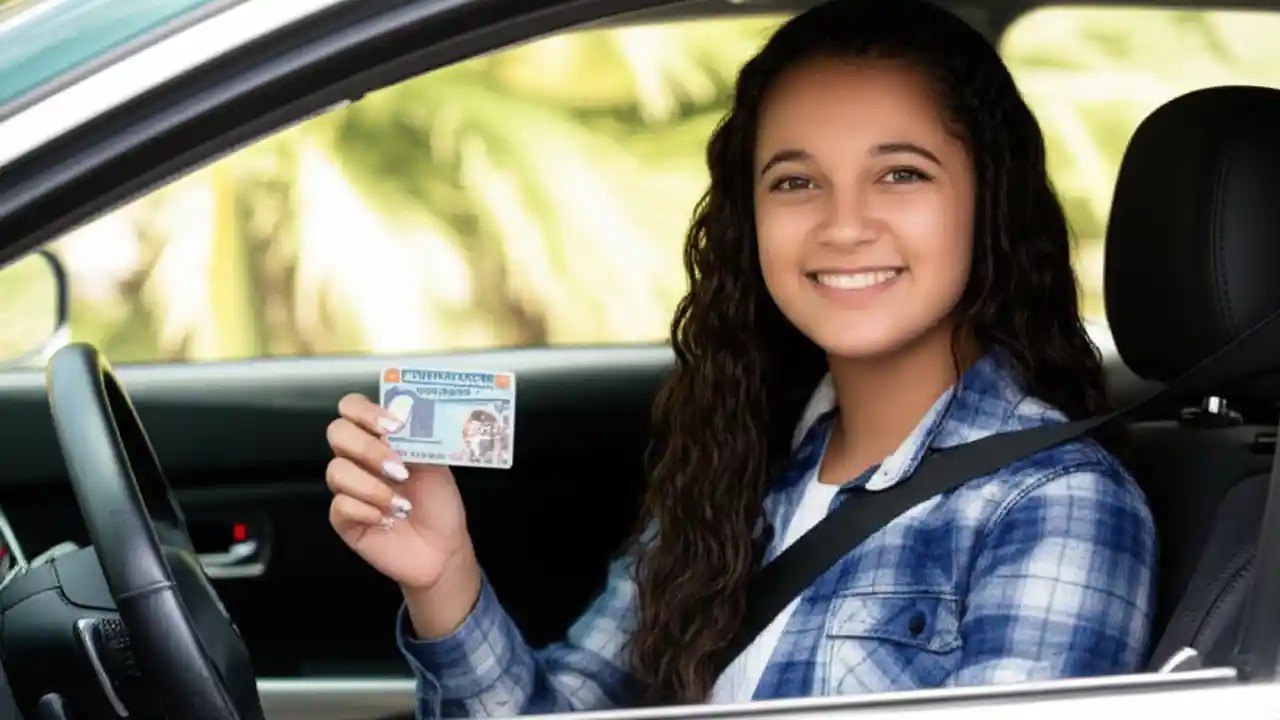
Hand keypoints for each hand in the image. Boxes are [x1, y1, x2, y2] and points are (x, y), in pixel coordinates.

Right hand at [325, 393, 476, 599]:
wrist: (443, 548)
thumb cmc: (439, 504)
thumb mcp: (436, 464)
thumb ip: (416, 439)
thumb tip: (402, 417)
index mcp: (380, 440)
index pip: (353, 408)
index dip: (365, 410)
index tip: (393, 426)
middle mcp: (359, 460)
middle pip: (337, 432)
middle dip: (368, 448)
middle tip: (398, 468)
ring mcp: (349, 488)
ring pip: (336, 470)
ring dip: (372, 486)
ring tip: (400, 502)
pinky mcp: (343, 519)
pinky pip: (340, 505)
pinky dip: (366, 510)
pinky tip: (387, 519)